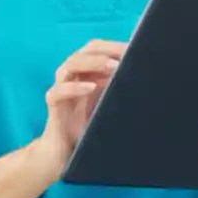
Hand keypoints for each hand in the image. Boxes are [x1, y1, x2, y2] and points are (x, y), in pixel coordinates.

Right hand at [32, 39, 126, 178]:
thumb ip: (119, 88)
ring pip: (71, 64)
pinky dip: (74, 87)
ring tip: (113, 67)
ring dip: (94, 63)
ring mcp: (61, 87)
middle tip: (127, 55)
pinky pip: (59, 91)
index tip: (137, 48)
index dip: (116, 45)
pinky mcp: (53, 104)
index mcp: (87, 71)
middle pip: (87, 51)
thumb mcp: (107, 103)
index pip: (99, 48)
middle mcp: (73, 74)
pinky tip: (90, 87)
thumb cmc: (89, 125)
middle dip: (108, 50)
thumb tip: (145, 75)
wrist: (63, 152)